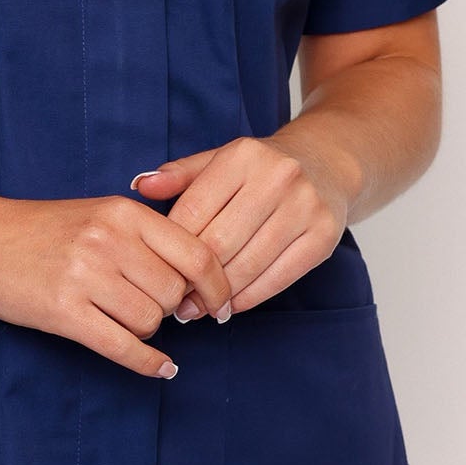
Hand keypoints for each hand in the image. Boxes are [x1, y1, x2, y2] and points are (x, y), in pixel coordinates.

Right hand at [0, 192, 234, 378]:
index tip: (221, 305)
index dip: (217, 285)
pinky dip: (147, 363)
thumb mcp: (98, 214)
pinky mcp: (63, 312)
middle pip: (173, 292)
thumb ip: (146, 238)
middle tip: (155, 310)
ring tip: (123, 319)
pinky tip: (160, 368)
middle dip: (171, 308)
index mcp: (122, 212)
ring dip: (147, 329)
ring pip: (150, 320)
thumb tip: (196, 283)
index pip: (196, 253)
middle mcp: (107, 240)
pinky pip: (122, 347)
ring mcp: (84, 276)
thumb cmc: (42, 230)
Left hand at [130, 133, 354, 318]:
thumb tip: (139, 185)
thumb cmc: (260, 168)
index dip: (171, 247)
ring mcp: (305, 206)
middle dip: (193, 277)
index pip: (194, 210)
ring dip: (219, 295)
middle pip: (220, 242)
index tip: (156, 270)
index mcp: (243, 155)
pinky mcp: (324, 236)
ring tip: (199, 309)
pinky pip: (278, 277)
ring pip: (248, 264)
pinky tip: (232, 304)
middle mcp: (277, 177)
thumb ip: (180, 175)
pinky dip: (250, 296)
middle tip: (175, 300)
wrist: (326, 163)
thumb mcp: (219, 160)